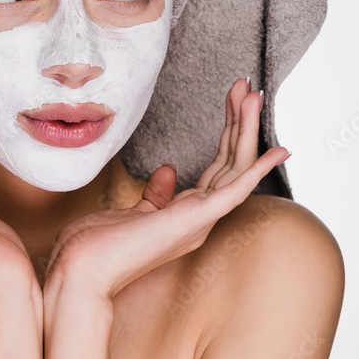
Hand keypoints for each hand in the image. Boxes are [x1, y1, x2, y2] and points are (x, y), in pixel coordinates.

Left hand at [43, 78, 288, 299]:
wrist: (80, 272)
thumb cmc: (99, 247)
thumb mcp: (132, 212)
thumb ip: (155, 194)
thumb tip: (168, 170)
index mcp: (188, 215)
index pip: (218, 167)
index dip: (228, 132)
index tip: (232, 100)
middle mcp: (201, 218)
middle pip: (231, 161)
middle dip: (239, 120)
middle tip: (247, 86)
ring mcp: (201, 220)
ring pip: (236, 167)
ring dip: (247, 128)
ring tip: (254, 94)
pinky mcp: (197, 219)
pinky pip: (236, 190)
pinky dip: (258, 169)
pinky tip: (279, 151)